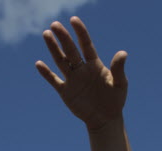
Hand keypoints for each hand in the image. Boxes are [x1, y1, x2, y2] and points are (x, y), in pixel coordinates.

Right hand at [36, 16, 127, 130]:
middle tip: (55, 24)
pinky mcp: (66, 91)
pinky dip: (46, 73)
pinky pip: (54, 80)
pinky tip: (39, 64)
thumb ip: (118, 69)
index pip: (86, 45)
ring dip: (53, 49)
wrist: (106, 119)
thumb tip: (123, 53)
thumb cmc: (115, 99)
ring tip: (46, 34)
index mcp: (95, 65)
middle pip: (70, 50)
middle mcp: (82, 69)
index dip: (80, 32)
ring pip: (61, 61)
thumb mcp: (120, 84)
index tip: (74, 20)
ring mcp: (73, 79)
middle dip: (63, 38)